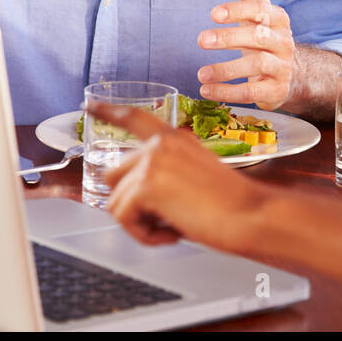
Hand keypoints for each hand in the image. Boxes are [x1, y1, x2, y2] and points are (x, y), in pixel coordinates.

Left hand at [90, 100, 260, 248]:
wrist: (250, 214)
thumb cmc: (230, 204)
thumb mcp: (194, 177)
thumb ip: (165, 173)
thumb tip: (137, 194)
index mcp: (176, 139)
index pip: (135, 117)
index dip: (109, 111)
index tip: (91, 106)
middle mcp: (161, 145)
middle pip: (114, 175)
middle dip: (131, 202)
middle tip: (165, 217)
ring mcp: (152, 162)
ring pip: (115, 201)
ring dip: (140, 222)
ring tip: (174, 225)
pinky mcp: (147, 185)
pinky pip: (123, 218)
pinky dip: (144, 235)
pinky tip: (172, 232)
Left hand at [197, 0, 294, 107]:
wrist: (291, 74)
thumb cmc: (265, 36)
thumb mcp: (257, 10)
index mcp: (278, 18)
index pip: (260, 9)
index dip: (237, 11)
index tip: (213, 14)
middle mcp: (283, 41)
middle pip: (258, 36)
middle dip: (229, 38)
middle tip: (201, 40)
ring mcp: (282, 67)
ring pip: (257, 65)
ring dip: (226, 69)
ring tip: (201, 73)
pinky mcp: (276, 91)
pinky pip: (253, 93)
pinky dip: (229, 92)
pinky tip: (207, 90)